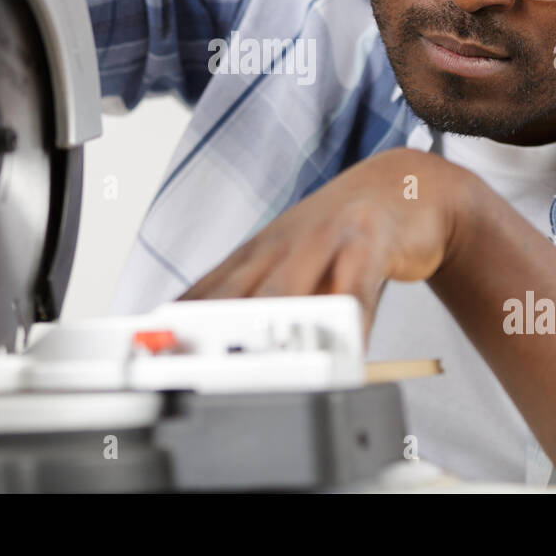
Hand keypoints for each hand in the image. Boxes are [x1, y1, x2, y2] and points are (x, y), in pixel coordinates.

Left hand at [179, 147, 482, 337]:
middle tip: (193, 367)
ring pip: (289, 285)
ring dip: (272, 325)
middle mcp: (281, 247)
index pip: (204, 294)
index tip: (155, 356)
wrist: (400, 187)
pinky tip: (346, 346)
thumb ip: (254, 304)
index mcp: (254, 257)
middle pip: (237, 292)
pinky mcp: (369, 240)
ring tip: (263, 365)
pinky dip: (349, 316)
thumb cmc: (338, 236)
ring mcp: (323, 240)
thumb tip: (209, 353)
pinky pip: (355, 283)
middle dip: (211, 331)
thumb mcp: (288, 265)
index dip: (178, 327)